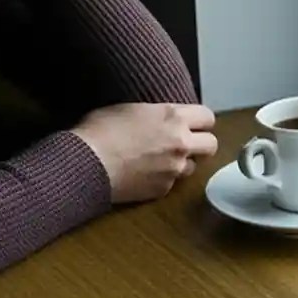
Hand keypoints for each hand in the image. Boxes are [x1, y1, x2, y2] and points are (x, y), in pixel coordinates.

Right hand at [71, 104, 218, 203]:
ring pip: (193, 166)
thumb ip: (156, 114)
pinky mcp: (163, 189)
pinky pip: (172, 183)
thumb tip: (162, 119)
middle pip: (211, 145)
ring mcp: (174, 168)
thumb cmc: (100, 129)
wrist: (86, 162)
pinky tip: (145, 174)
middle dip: (201, 144)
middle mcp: (181, 143)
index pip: (208, 117)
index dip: (201, 121)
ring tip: (161, 160)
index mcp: (173, 118)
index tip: (193, 124)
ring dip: (182, 163)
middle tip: (186, 144)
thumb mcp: (130, 109)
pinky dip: (163, 179)